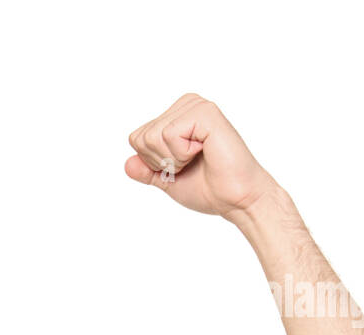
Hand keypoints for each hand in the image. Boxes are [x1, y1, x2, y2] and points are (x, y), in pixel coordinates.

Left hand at [124, 93, 276, 218]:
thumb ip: (148, 171)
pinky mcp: (206, 112)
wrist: (236, 199)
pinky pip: (169, 134)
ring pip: (152, 136)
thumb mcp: (169, 180)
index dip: (152, 162)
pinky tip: (204, 151)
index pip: (136, 139)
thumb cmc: (210, 189)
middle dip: (161, 161)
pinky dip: (182, 154)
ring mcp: (197, 106)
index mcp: (177, 116)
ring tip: (198, 158)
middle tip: (190, 164)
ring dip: (173, 159)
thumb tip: (127, 164)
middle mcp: (187, 105)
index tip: (180, 167)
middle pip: (141, 137)